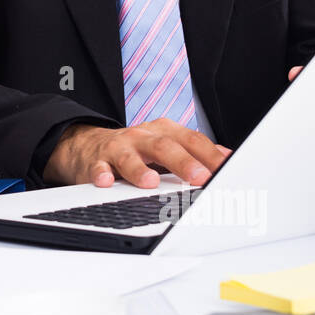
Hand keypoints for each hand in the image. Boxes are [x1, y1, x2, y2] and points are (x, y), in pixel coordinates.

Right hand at [44, 120, 230, 188]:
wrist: (88, 144)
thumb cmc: (135, 148)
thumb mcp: (166, 143)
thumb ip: (195, 150)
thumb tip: (226, 156)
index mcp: (164, 132)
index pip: (191, 140)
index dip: (209, 155)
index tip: (226, 170)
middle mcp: (142, 136)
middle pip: (165, 146)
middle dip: (183, 162)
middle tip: (199, 177)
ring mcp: (118, 148)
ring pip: (129, 156)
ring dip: (139, 169)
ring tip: (150, 182)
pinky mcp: (96, 160)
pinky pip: (98, 167)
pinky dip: (101, 174)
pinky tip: (106, 182)